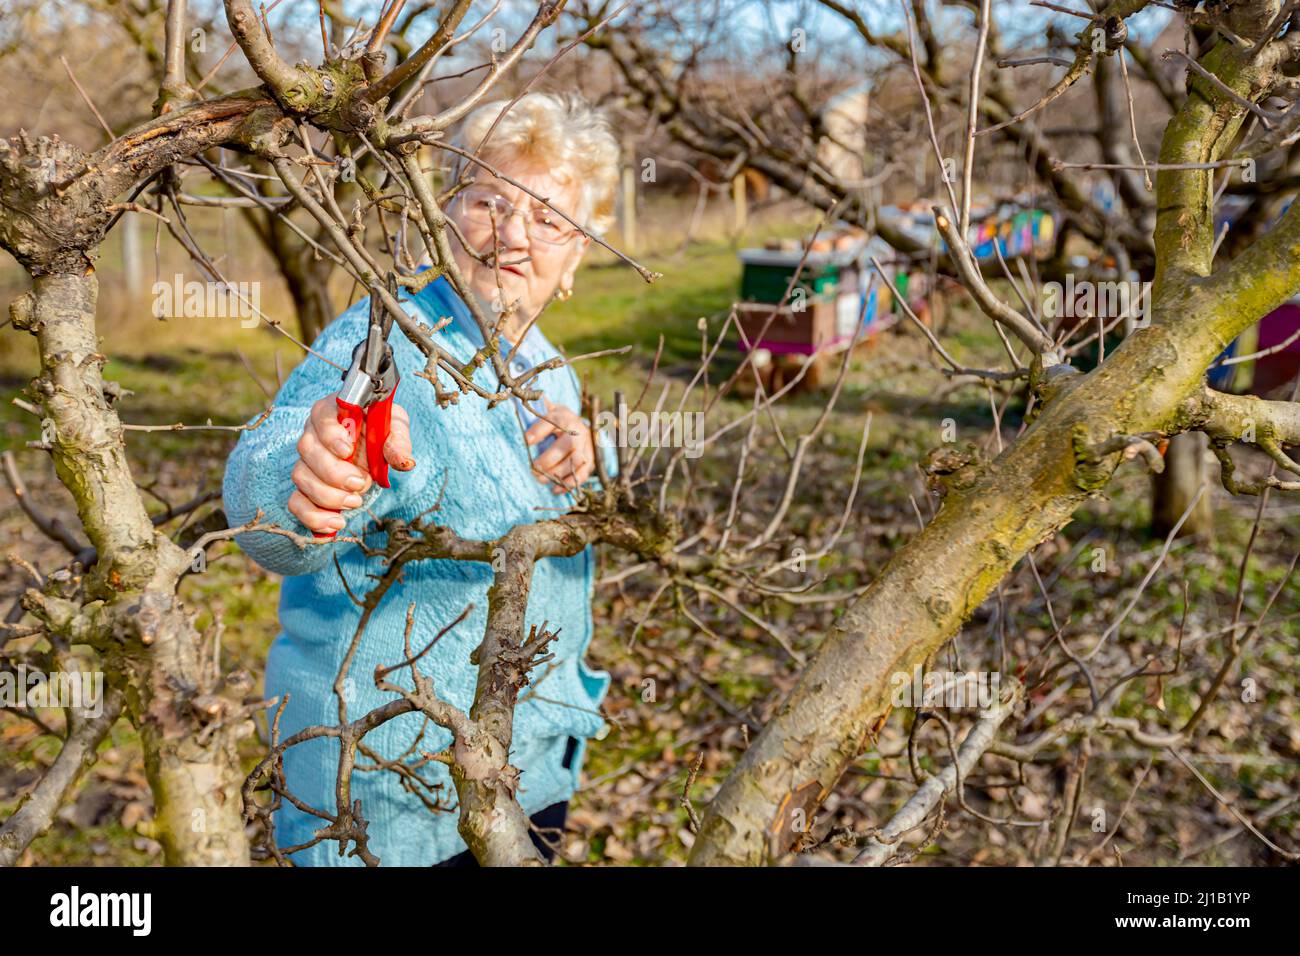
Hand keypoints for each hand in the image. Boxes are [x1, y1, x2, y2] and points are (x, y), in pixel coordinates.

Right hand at [288, 395, 413, 534]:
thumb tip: (404, 462)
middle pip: (308, 451)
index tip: (347, 450)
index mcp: (332, 411)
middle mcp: (313, 434)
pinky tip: (336, 523)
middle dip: (334, 473)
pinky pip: (297, 502)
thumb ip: (398, 441)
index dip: (330, 434)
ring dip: (328, 496)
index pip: (321, 416)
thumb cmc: (379, 429)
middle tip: (360, 483)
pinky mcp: (306, 486)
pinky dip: (313, 517)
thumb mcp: (394, 427)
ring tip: (355, 501)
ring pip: (301, 478)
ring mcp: (306, 461)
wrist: (373, 446)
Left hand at [524, 398, 594, 494]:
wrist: (576, 426)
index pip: (554, 421)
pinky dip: (569, 484)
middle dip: (550, 458)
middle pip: (569, 444)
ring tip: (541, 480)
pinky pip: (583, 474)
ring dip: (558, 473)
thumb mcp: (545, 411)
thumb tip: (517, 401)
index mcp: (564, 416)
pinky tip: (555, 490)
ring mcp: (586, 446)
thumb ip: (534, 410)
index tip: (527, 441)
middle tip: (534, 468)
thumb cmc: (554, 421)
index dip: (540, 431)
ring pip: (577, 461)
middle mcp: (578, 430)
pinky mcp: (589, 461)